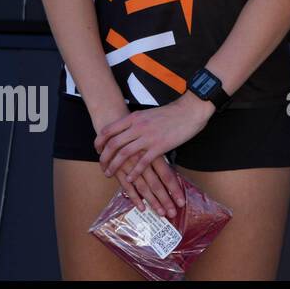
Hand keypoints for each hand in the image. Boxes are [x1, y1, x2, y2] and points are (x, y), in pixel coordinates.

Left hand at [96, 94, 214, 200]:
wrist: (191, 110)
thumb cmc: (172, 112)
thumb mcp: (148, 113)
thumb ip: (136, 122)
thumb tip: (126, 130)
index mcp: (134, 117)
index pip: (109, 130)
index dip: (99, 142)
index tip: (98, 150)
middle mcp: (138, 127)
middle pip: (113, 144)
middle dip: (104, 157)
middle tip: (102, 166)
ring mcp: (148, 137)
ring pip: (124, 154)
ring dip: (114, 166)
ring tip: (110, 174)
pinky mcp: (160, 147)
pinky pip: (142, 162)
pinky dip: (134, 172)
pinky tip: (130, 178)